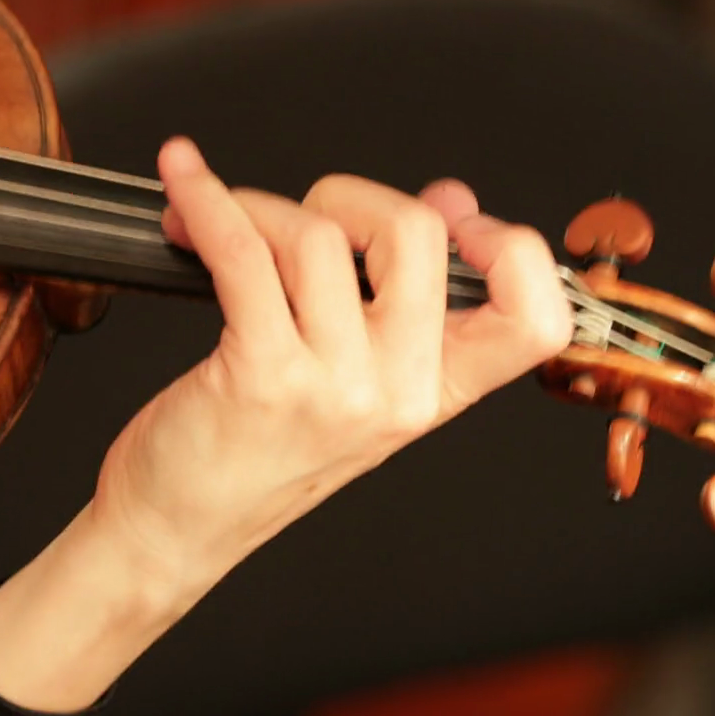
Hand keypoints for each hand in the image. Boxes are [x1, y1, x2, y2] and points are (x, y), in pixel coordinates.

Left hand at [0, 137, 572, 711]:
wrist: (179, 528)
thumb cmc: (254, 451)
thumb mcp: (354, 383)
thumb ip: (405, 297)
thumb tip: (446, 200)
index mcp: (436, 391)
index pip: (535, 320)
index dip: (513, 250)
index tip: (455, 214)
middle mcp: (397, 391)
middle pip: (416, 233)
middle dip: (347, 195)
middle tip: (301, 217)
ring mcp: (334, 387)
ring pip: (318, 235)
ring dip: (255, 205)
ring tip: (218, 219)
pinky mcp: (262, 376)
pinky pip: (240, 251)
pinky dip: (204, 202)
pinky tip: (184, 187)